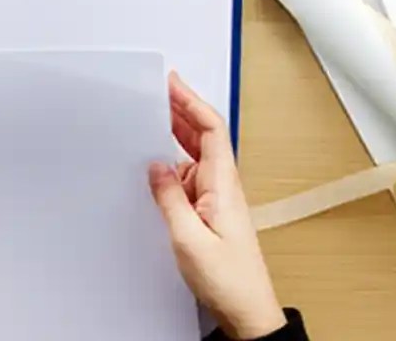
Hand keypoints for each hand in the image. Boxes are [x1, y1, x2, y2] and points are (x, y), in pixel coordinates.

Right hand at [148, 73, 285, 339]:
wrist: (247, 311)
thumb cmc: (229, 280)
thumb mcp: (188, 238)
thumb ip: (169, 198)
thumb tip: (155, 166)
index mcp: (223, 183)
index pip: (210, 128)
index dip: (191, 101)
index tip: (172, 83)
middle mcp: (222, 185)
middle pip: (202, 136)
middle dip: (180, 110)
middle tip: (155, 91)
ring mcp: (215, 199)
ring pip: (193, 156)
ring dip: (173, 136)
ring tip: (149, 120)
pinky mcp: (208, 213)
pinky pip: (187, 179)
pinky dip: (170, 165)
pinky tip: (153, 167)